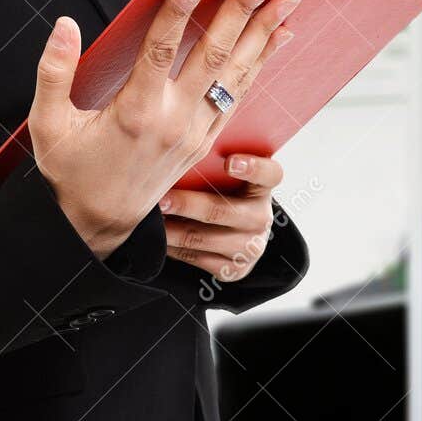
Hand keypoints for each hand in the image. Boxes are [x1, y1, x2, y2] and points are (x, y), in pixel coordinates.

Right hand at [28, 0, 298, 257]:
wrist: (97, 226)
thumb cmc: (70, 173)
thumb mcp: (49, 124)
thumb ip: (53, 72)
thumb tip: (64, 24)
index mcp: (134, 112)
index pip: (161, 51)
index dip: (179, 12)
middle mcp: (172, 122)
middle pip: (214, 56)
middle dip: (242, 12)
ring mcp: (194, 133)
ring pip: (236, 75)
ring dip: (263, 34)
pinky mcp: (204, 142)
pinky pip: (238, 96)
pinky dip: (259, 64)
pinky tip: (276, 39)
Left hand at [159, 153, 283, 281]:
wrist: (233, 233)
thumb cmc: (221, 194)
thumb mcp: (223, 177)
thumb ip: (210, 163)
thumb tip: (175, 150)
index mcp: (262, 188)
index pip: (270, 174)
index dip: (253, 168)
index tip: (229, 162)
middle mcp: (261, 218)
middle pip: (221, 210)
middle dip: (186, 205)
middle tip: (161, 199)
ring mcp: (249, 247)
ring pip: (202, 238)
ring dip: (171, 229)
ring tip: (151, 219)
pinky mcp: (234, 270)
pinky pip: (196, 258)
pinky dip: (173, 247)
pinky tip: (159, 236)